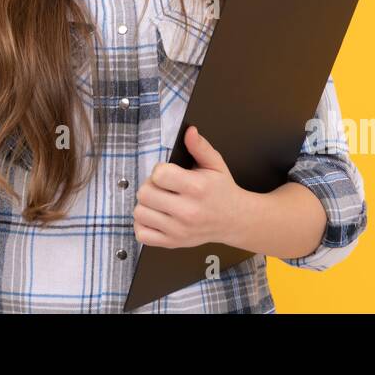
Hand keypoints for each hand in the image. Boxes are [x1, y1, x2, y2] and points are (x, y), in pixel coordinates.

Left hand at [133, 126, 248, 249]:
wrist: (235, 220)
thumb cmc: (222, 190)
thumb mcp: (216, 164)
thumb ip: (200, 147)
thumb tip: (189, 131)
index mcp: (196, 188)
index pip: (159, 175)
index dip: (160, 170)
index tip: (169, 172)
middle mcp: (187, 211)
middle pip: (145, 193)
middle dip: (150, 186)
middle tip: (163, 187)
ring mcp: (178, 230)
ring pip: (139, 213)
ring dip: (146, 205)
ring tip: (160, 202)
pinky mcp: (172, 243)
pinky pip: (142, 234)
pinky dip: (143, 224)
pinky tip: (156, 216)